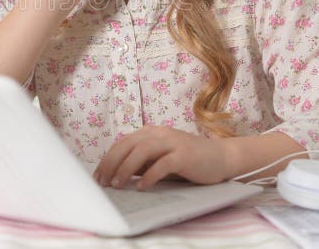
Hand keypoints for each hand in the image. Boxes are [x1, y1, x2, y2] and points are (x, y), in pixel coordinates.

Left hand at [92, 125, 230, 189]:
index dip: (108, 158)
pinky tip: (142, 187)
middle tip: (103, 182)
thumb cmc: (188, 160)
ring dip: (126, 168)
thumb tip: (117, 173)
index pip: (122, 143)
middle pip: (128, 145)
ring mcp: (172, 143)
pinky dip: (150, 176)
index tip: (98, 175)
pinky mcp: (184, 155)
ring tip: (117, 184)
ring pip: (142, 151)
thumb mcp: (160, 158)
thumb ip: (142, 162)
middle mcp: (159, 134)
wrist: (220, 157)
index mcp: (151, 132)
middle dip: (112, 163)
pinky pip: (163, 164)